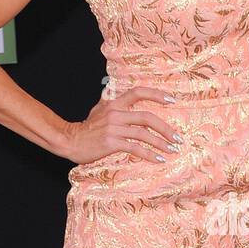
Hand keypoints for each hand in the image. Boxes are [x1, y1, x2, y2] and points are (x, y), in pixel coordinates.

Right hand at [61, 85, 180, 164]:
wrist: (70, 141)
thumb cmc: (86, 127)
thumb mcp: (98, 109)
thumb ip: (110, 100)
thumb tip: (114, 88)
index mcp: (114, 103)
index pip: (138, 92)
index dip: (156, 94)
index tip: (173, 100)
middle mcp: (115, 113)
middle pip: (147, 117)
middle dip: (166, 128)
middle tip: (178, 138)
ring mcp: (113, 128)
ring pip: (143, 134)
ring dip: (161, 143)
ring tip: (172, 150)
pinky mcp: (111, 143)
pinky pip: (135, 148)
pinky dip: (149, 154)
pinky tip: (158, 160)